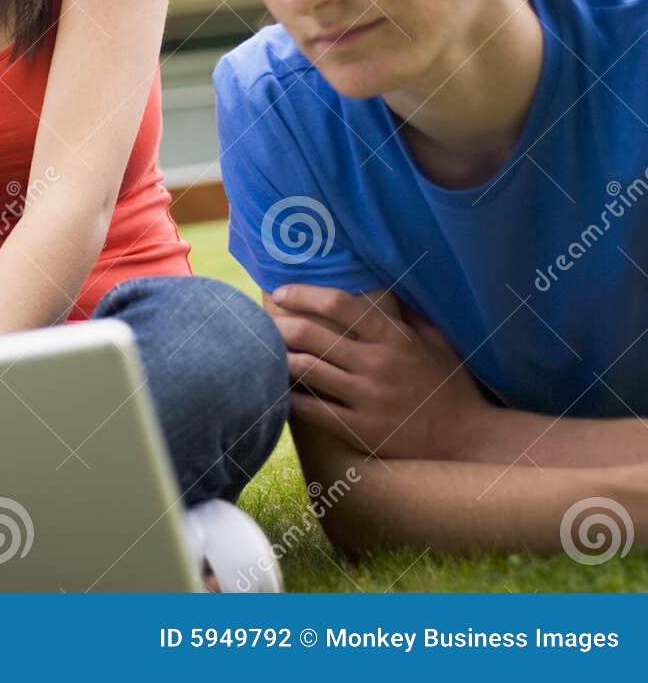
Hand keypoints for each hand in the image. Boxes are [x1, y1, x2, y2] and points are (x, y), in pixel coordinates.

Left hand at [267, 284, 487, 459]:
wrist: (468, 441)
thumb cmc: (452, 388)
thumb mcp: (438, 344)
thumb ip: (409, 316)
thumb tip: (384, 288)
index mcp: (395, 339)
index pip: (339, 305)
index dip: (304, 294)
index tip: (282, 293)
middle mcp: (378, 365)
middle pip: (312, 336)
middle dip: (278, 325)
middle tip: (261, 322)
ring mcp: (367, 399)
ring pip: (305, 370)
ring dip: (278, 357)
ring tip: (262, 350)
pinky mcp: (360, 430)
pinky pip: (310, 409)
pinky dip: (287, 396)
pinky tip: (274, 388)